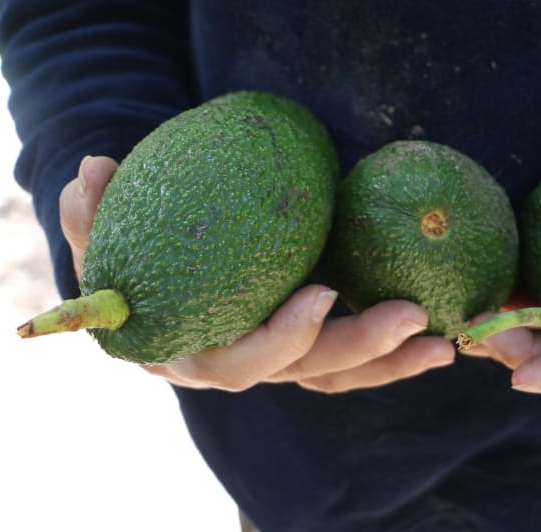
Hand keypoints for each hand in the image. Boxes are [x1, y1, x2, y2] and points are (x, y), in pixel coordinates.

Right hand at [60, 155, 453, 391]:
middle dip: (361, 348)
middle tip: (413, 315)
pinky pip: (354, 358)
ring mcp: (278, 360)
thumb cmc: (132, 249)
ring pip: (339, 374)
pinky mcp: (306, 346)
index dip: (282, 336)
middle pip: (307, 372)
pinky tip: (442, 333)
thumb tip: (93, 167)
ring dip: (393, 361)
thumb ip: (95, 210)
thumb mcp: (106, 231)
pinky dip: (395, 351)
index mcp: (192, 350)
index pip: (239, 361)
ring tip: (447, 341)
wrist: (151, 271)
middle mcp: (239, 366)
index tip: (322, 292)